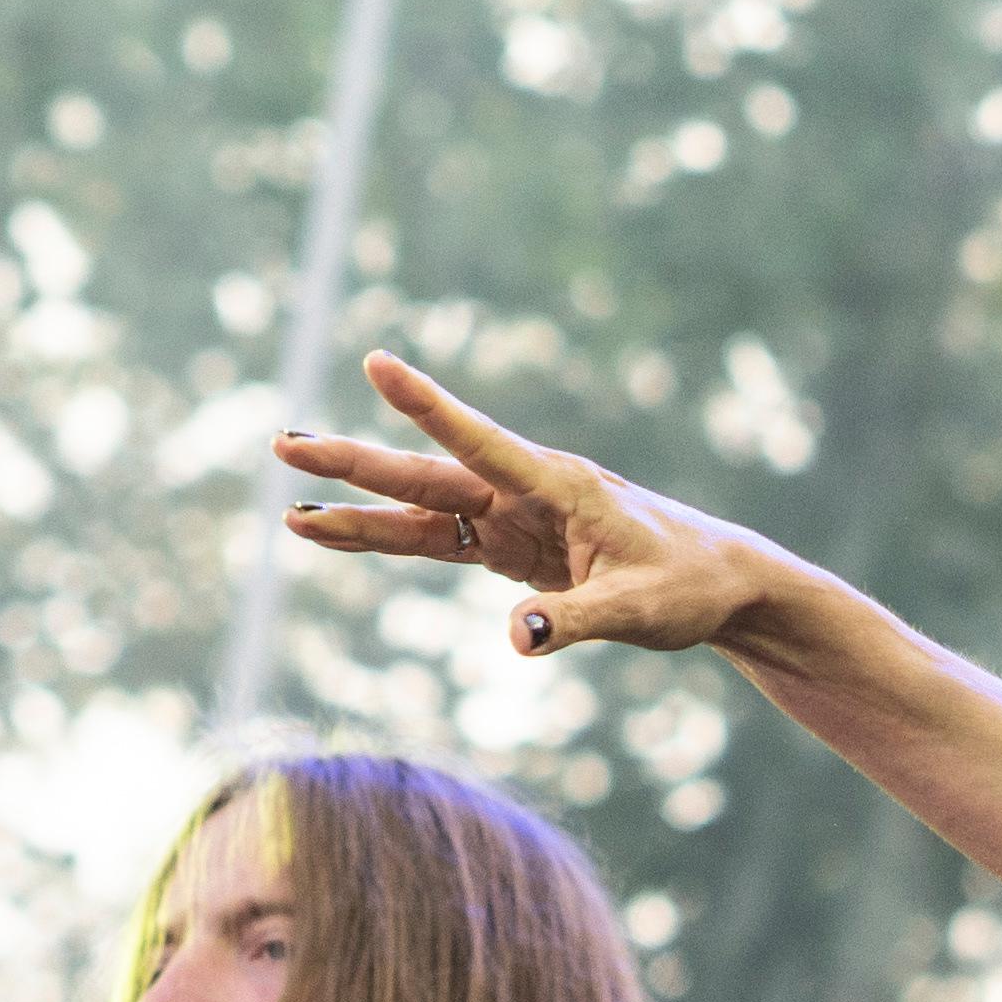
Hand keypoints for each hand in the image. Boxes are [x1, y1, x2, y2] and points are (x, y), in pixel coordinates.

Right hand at [276, 350, 789, 658]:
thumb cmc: (687, 587)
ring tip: (290, 511)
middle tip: (284, 446)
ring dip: (357, 509)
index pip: (478, 440)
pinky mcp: (509, 547)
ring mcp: (511, 518)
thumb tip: (513, 639)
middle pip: (424, 474)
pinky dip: (385, 541)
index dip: (427, 405)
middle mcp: (523, 491)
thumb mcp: (639, 612)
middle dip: (354, 462)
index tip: (376, 363)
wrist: (717, 584)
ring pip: (419, 510)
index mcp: (557, 485)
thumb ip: (574, 622)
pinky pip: (436, 542)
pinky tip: (335, 535)